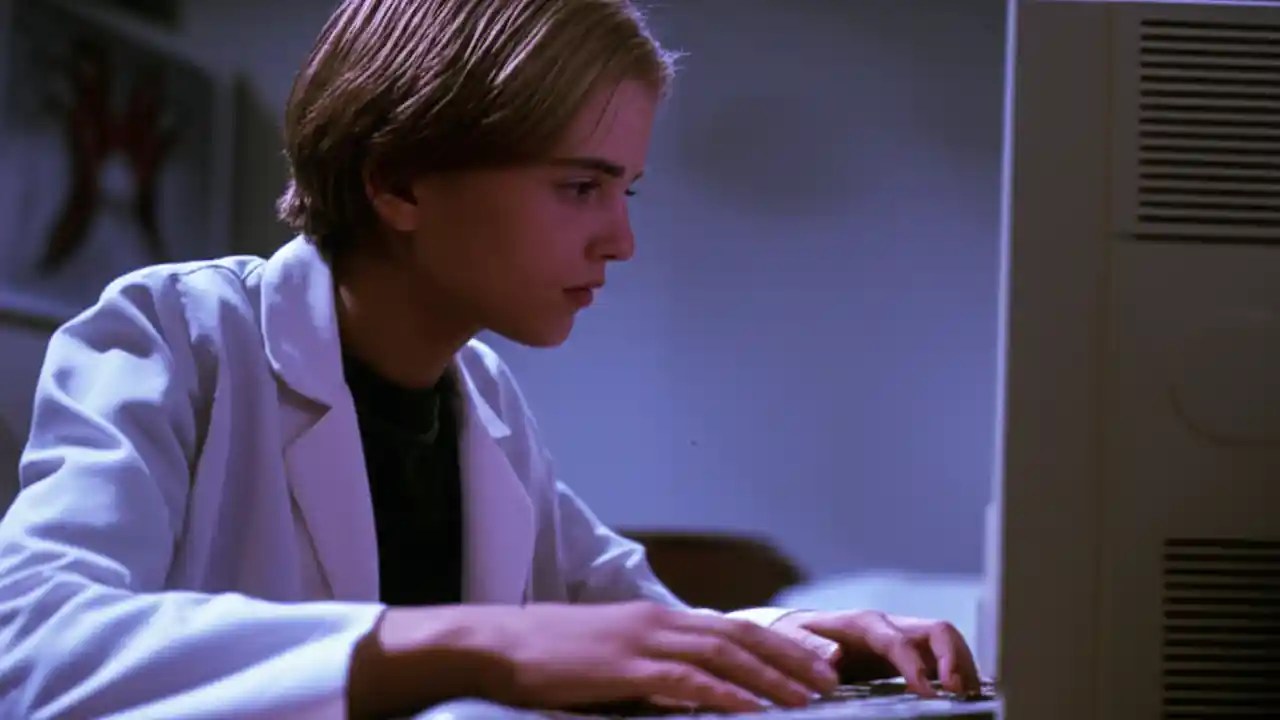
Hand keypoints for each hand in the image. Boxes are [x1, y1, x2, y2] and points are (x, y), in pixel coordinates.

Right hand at [348, 602, 838, 717]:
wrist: (496, 645)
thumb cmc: (548, 657)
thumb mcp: (609, 655)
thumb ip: (650, 666)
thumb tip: (687, 688)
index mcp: (655, 619)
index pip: (730, 628)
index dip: (776, 645)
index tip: (812, 663)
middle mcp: (657, 622)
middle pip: (738, 636)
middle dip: (789, 658)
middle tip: (828, 680)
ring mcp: (642, 641)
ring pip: (723, 654)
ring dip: (770, 677)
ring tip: (807, 698)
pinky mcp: (624, 666)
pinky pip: (686, 681)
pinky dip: (724, 693)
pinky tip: (751, 708)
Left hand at [769, 610, 980, 697]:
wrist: (799, 630)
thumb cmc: (796, 637)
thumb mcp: (795, 640)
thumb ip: (811, 647)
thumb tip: (834, 656)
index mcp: (864, 623)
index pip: (900, 642)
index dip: (916, 666)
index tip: (927, 694)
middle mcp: (890, 626)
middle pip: (938, 631)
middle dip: (955, 658)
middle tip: (960, 692)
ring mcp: (903, 637)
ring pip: (947, 642)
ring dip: (963, 666)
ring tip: (968, 696)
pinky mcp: (908, 652)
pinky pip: (941, 657)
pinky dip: (957, 672)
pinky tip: (962, 694)